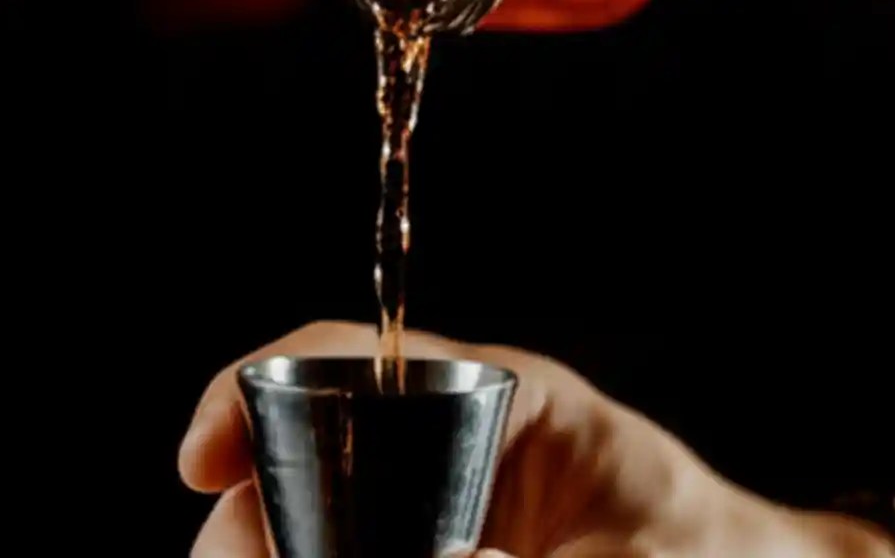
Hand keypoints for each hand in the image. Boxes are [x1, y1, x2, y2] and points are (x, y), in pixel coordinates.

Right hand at [179, 321, 894, 556]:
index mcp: (493, 393)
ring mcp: (434, 501)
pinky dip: (312, 549)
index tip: (201, 462)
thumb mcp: (620, 541)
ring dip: (278, 541)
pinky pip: (352, 533)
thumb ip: (516, 554)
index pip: (342, 356)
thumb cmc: (694, 547)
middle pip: (299, 450)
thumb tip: (446, 555)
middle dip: (251, 511)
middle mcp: (446, 438)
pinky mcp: (437, 539)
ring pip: (311, 512)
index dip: (246, 392)